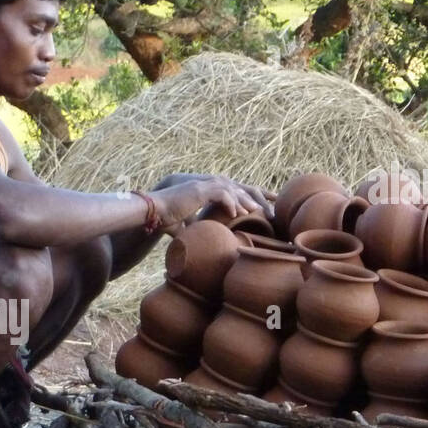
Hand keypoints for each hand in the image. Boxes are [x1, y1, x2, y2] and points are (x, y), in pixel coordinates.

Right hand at [151, 174, 271, 229]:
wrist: (154, 210)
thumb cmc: (168, 217)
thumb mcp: (189, 224)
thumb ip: (199, 228)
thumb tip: (203, 243)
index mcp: (212, 190)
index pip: (241, 190)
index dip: (256, 197)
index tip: (270, 208)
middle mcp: (212, 184)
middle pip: (244, 188)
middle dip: (260, 199)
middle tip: (274, 212)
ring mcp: (206, 185)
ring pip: (235, 190)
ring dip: (247, 203)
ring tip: (258, 215)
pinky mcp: (200, 189)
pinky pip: (222, 194)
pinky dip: (230, 203)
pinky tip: (237, 214)